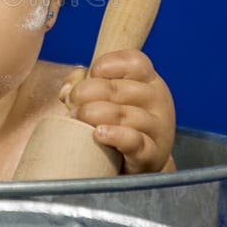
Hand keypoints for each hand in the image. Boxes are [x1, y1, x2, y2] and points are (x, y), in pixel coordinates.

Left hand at [60, 51, 175, 174]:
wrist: (134, 165)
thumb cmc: (116, 122)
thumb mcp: (104, 96)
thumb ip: (82, 83)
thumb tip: (67, 90)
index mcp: (148, 80)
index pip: (134, 62)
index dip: (106, 64)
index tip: (91, 75)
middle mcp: (158, 100)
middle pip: (122, 89)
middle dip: (87, 92)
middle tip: (72, 103)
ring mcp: (158, 127)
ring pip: (125, 115)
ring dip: (93, 114)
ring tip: (77, 117)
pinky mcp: (152, 153)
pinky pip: (134, 141)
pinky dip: (115, 136)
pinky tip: (99, 134)